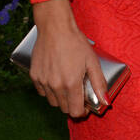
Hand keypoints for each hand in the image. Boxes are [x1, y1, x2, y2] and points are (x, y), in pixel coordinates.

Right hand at [30, 0, 108, 117]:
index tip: (85, 106)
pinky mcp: (34, 76)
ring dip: (61, 99)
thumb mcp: (92, 62)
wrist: (55, 28)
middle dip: (73, 105)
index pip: (74, 112)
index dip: (81, 112)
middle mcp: (55, 85)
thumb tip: (105, 102)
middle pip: (64, 109)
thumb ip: (99, 84)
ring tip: (67, 85)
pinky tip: (56, 79)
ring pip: (53, 102)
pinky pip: (42, 92)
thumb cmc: (75, 43)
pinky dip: (49, 90)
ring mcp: (43, 81)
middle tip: (78, 93)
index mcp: (71, 83)